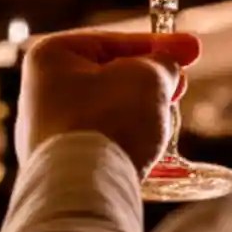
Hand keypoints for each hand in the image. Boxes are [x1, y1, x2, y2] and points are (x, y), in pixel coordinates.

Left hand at [18, 30, 201, 175]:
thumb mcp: (147, 76)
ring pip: (109, 110)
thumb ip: (162, 63)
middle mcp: (40, 94)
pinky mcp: (62, 166)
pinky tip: (148, 145)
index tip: (191, 48)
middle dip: (150, 80)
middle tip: (180, 83)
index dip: (158, 44)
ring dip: (141, 111)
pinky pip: (103, 141)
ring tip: (166, 118)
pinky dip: (128, 138)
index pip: (113, 42)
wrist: (86, 189)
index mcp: (50, 57)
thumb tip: (167, 67)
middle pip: (109, 77)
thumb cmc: (110, 119)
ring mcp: (48, 133)